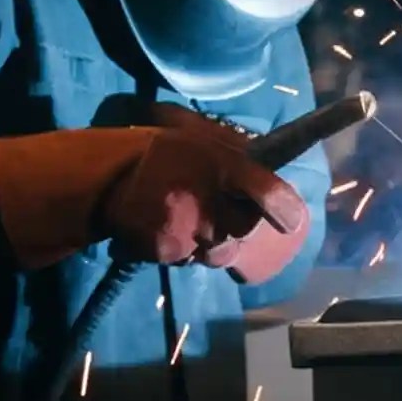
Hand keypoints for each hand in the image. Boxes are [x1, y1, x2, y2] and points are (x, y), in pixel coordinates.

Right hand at [99, 102, 309, 281]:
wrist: (109, 177)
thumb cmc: (165, 153)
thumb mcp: (206, 140)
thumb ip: (241, 160)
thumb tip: (273, 181)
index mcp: (225, 163)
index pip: (269, 191)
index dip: (284, 209)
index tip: (292, 221)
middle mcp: (211, 197)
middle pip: (245, 230)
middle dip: (237, 226)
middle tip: (217, 210)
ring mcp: (189, 227)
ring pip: (219, 251)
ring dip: (211, 243)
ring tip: (189, 219)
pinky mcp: (169, 249)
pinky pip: (190, 260)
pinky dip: (184, 251)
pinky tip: (169, 230)